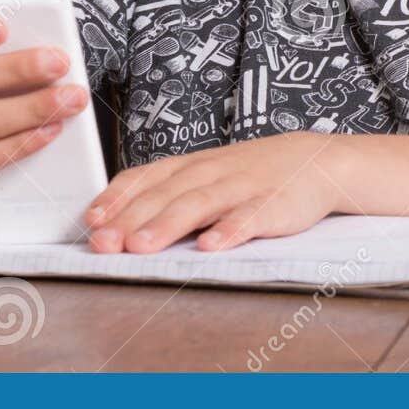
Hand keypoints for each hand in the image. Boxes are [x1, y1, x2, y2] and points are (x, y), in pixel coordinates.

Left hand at [84, 132, 340, 253]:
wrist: (317, 160)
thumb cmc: (252, 174)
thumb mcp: (208, 175)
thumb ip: (170, 195)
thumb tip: (118, 226)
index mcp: (193, 165)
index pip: (148, 177)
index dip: (118, 198)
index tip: (91, 221)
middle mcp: (213, 172)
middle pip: (167, 194)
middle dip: (132, 219)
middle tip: (105, 243)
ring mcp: (243, 187)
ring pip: (200, 203)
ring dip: (167, 225)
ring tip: (141, 247)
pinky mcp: (274, 204)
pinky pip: (250, 216)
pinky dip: (230, 229)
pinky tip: (212, 246)